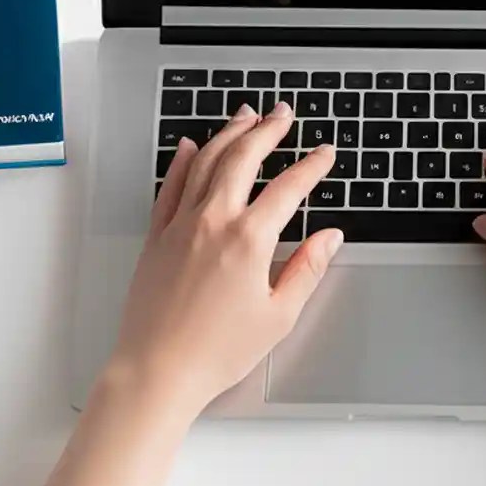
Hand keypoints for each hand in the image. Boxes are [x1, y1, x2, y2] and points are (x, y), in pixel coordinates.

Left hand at [109, 102, 342, 413]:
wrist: (157, 370)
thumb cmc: (216, 352)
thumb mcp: (278, 315)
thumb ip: (307, 269)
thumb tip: (329, 238)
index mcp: (248, 240)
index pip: (289, 188)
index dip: (311, 166)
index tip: (324, 154)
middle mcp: (213, 222)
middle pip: (243, 158)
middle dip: (267, 130)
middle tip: (282, 114)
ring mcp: (180, 225)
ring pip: (205, 162)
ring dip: (228, 134)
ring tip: (245, 116)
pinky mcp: (156, 237)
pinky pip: (169, 186)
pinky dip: (181, 161)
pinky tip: (188, 146)